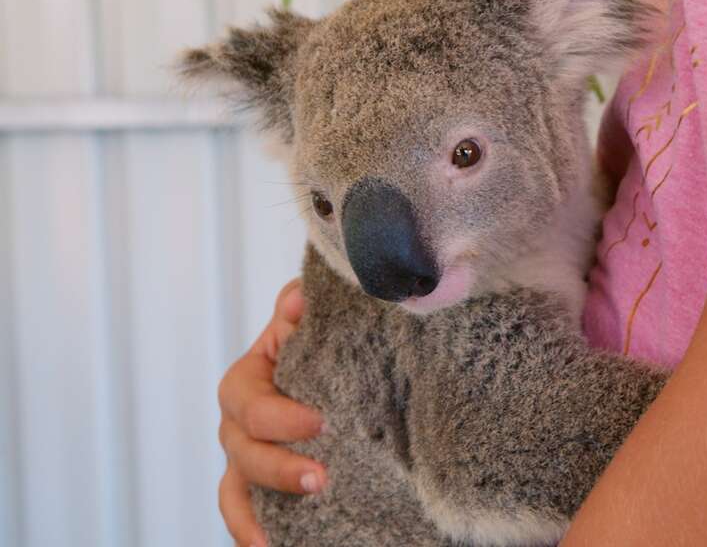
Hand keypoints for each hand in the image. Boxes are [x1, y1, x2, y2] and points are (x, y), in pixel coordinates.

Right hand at [217, 279, 325, 546]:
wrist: (357, 372)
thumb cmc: (332, 342)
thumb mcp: (322, 319)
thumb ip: (305, 307)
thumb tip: (298, 296)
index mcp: (251, 377)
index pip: (246, 399)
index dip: (277, 415)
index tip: (320, 424)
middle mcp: (241, 423)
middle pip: (241, 451)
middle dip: (277, 468)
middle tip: (319, 478)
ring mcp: (249, 459)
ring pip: (237, 490)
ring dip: (259, 510)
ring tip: (285, 531)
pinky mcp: (267, 489)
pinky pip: (247, 517)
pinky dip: (253, 533)